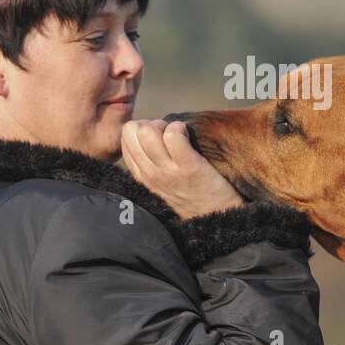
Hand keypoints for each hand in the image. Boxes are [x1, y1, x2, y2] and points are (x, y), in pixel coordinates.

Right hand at [121, 119, 244, 219]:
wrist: (219, 221)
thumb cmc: (194, 198)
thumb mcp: (163, 186)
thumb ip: (152, 165)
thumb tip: (150, 135)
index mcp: (142, 177)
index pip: (125, 138)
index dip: (142, 129)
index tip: (159, 136)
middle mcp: (150, 174)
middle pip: (132, 130)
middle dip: (151, 123)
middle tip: (168, 134)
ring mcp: (167, 171)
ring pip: (148, 131)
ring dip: (165, 125)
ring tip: (179, 134)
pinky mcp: (188, 167)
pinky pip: (173, 135)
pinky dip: (180, 128)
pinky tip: (189, 135)